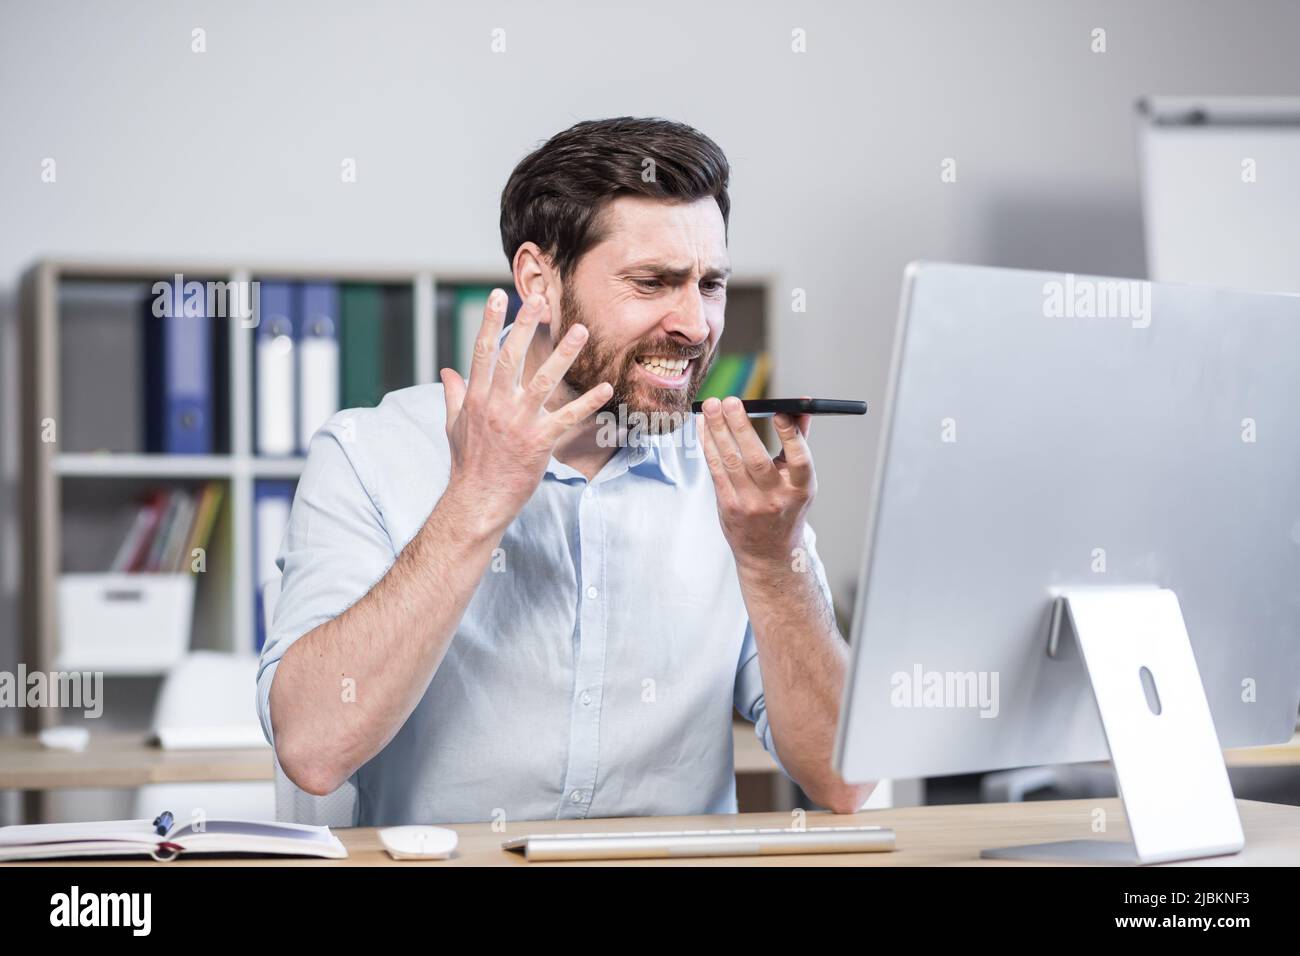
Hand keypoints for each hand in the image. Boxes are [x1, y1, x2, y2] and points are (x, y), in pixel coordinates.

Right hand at [438, 290, 611, 533]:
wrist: (477, 501)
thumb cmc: (468, 464)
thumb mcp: (454, 426)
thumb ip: (454, 395)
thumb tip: (447, 371)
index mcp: (476, 399)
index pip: (483, 352)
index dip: (490, 321)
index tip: (499, 295)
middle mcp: (496, 405)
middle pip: (511, 357)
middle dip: (525, 326)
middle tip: (540, 299)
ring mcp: (518, 423)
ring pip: (542, 380)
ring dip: (563, 354)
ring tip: (581, 330)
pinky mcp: (538, 442)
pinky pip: (567, 417)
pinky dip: (587, 402)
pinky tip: (605, 387)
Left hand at [697, 396, 816, 569]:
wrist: (768, 552)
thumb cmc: (786, 506)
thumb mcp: (800, 480)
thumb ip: (798, 442)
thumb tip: (799, 406)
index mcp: (801, 488)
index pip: (799, 460)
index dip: (791, 435)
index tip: (779, 411)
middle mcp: (776, 497)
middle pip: (756, 459)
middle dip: (741, 427)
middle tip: (730, 401)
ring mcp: (750, 504)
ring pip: (731, 462)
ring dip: (718, 431)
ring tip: (711, 406)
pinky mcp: (728, 506)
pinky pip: (716, 470)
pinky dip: (708, 445)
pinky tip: (704, 425)